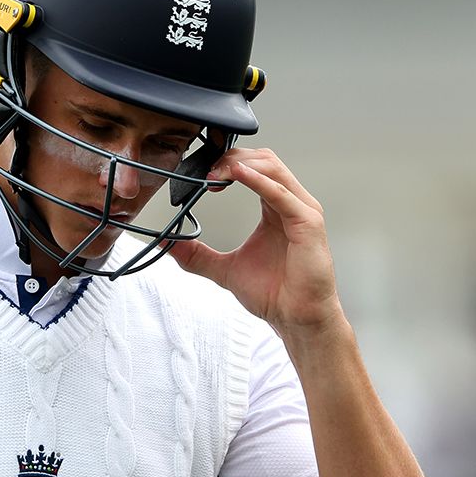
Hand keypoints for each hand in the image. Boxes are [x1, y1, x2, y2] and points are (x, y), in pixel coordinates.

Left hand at [167, 149, 340, 332]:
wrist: (296, 319)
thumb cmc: (274, 293)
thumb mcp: (225, 269)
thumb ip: (198, 255)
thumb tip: (167, 245)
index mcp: (275, 207)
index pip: (253, 167)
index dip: (226, 163)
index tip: (200, 173)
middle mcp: (291, 203)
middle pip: (263, 160)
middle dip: (231, 158)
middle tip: (204, 170)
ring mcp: (302, 210)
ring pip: (273, 168)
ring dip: (241, 165)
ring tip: (215, 173)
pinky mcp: (308, 223)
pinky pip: (281, 194)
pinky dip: (258, 181)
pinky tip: (237, 175)